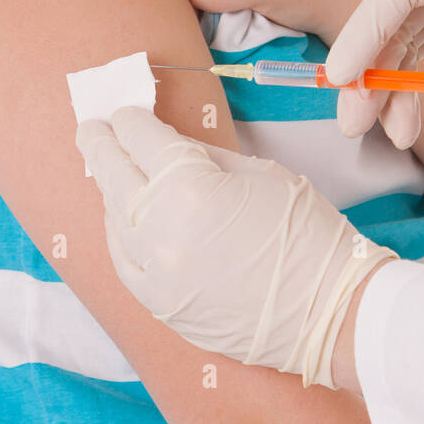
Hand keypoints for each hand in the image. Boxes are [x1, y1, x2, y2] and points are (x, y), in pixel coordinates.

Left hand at [75, 106, 396, 388]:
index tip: (126, 112)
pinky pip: (123, 262)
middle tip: (92, 127)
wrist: (332, 312)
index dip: (130, 119)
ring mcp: (155, 274)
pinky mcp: (160, 306)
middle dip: (100, 143)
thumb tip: (166, 146)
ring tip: (110, 171)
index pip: (140, 138)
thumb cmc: (307, 233)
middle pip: (112, 172)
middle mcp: (160, 229)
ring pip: (113, 218)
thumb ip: (202, 156)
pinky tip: (123, 220)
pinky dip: (120, 234)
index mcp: (189, 186)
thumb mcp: (258, 173)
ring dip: (110, 190)